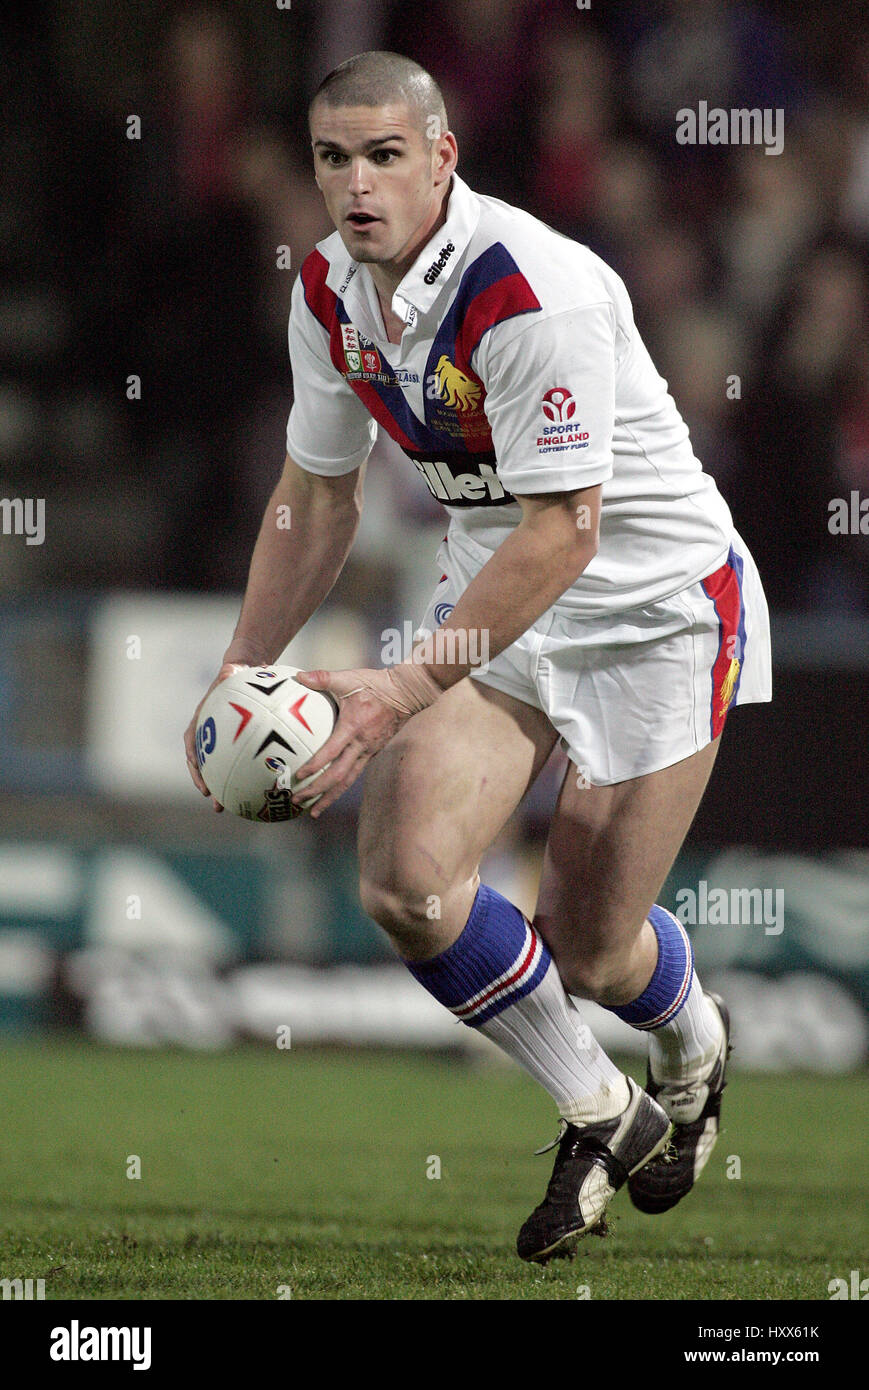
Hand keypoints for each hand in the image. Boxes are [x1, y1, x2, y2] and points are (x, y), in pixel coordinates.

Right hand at [183, 661, 248, 810]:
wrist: (243, 672)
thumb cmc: (238, 672)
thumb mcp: (234, 669)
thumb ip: (230, 671)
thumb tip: (229, 670)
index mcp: (203, 719)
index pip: (192, 740)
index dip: (193, 757)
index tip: (197, 771)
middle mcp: (208, 734)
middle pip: (202, 763)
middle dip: (205, 783)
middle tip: (213, 800)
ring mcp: (220, 742)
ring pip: (217, 769)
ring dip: (220, 788)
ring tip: (226, 808)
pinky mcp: (234, 746)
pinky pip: (237, 764)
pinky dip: (243, 778)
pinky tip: (256, 792)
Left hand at [291, 665, 438, 816]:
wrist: (407, 693)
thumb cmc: (377, 685)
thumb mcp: (349, 678)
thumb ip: (323, 677)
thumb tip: (299, 675)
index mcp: (353, 727)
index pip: (331, 752)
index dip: (314, 766)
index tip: (299, 776)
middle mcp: (362, 744)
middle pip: (338, 776)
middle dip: (317, 791)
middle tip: (298, 800)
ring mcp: (370, 750)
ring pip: (348, 780)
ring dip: (330, 797)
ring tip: (314, 810)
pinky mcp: (374, 752)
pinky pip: (356, 773)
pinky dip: (342, 786)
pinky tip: (332, 793)